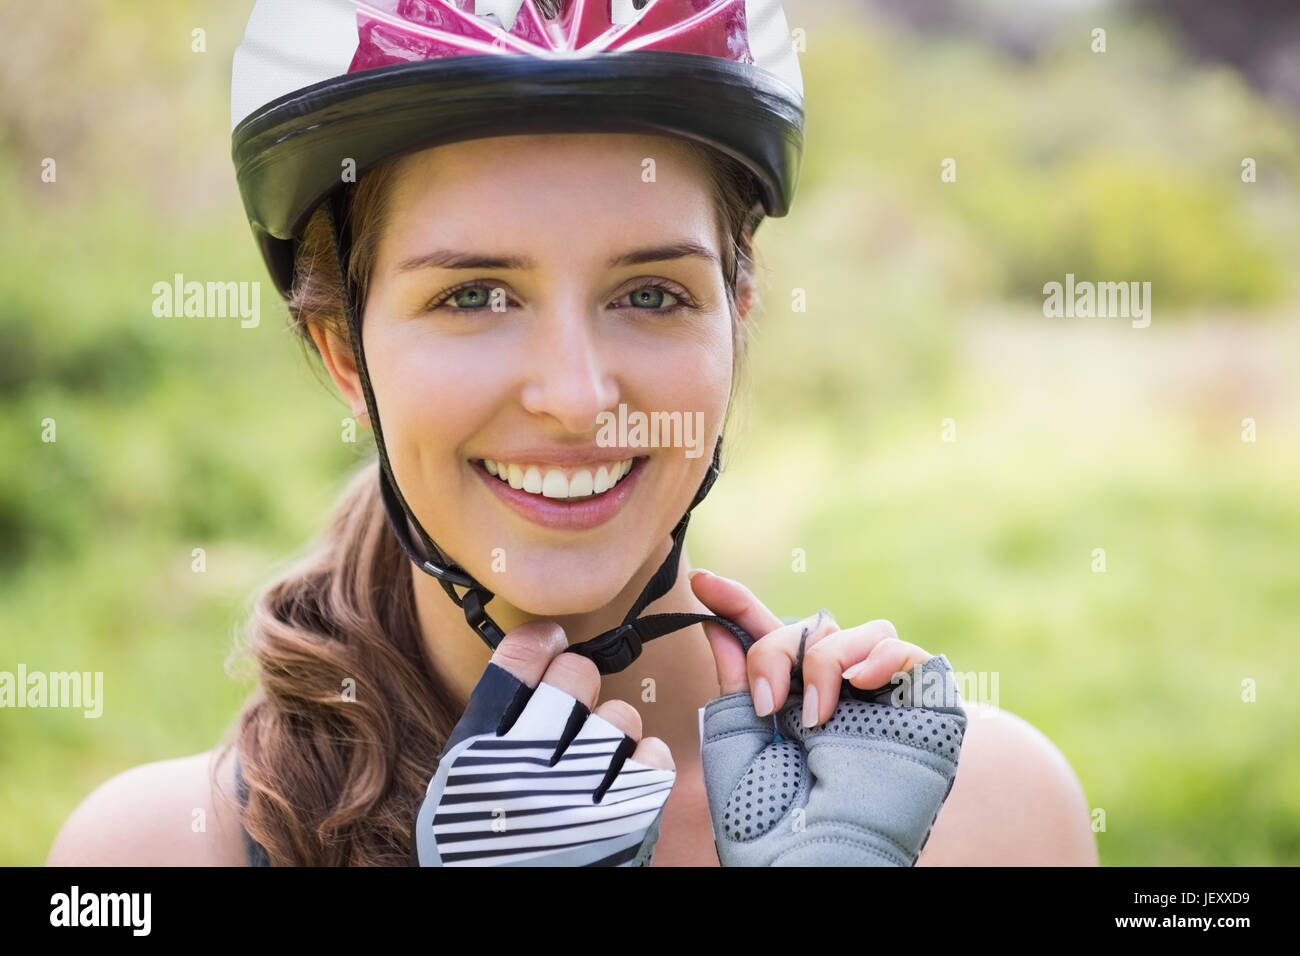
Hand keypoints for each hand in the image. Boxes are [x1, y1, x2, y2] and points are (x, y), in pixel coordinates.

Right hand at [412, 621, 675, 866]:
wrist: (500, 913)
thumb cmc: (483, 850)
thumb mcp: (460, 789)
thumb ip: (488, 735)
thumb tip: (535, 672)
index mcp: (474, 756)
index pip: (517, 662)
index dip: (541, 642)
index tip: (552, 641)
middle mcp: (523, 770)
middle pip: (574, 677)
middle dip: (579, 683)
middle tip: (575, 705)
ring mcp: (575, 798)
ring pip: (620, 716)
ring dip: (614, 730)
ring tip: (600, 755)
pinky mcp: (620, 828)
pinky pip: (654, 759)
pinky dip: (647, 761)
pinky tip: (629, 777)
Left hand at [689, 569, 966, 865]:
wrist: (816, 858)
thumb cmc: (770, 819)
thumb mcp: (737, 743)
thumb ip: (735, 682)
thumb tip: (714, 626)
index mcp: (793, 697)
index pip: (767, 633)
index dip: (735, 602)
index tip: (700, 582)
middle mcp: (838, 692)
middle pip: (813, 626)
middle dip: (779, 649)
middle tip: (767, 701)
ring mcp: (882, 701)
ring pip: (863, 631)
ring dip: (829, 660)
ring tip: (814, 715)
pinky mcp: (924, 713)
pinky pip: (913, 656)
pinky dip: (884, 658)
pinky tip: (859, 684)